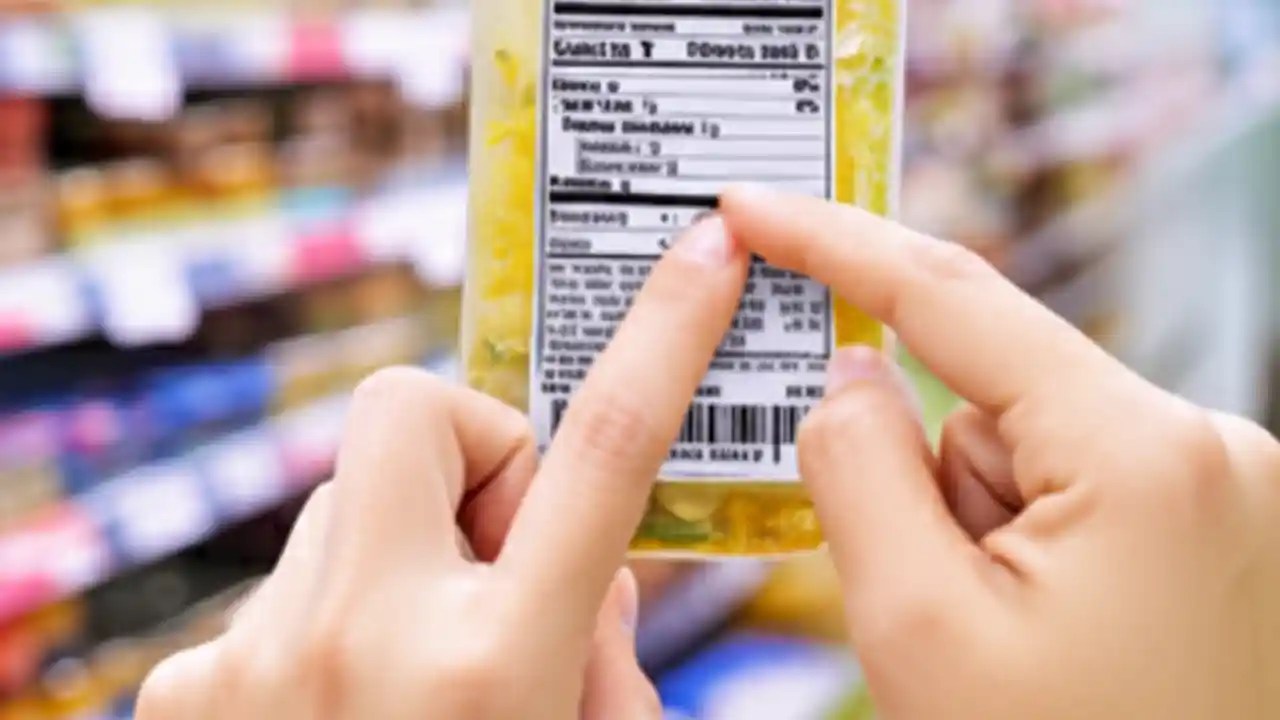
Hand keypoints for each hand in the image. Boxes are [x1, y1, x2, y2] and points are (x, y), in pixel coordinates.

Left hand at [136, 217, 749, 719]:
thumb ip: (599, 642)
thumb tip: (581, 556)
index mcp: (499, 670)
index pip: (606, 452)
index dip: (667, 333)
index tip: (704, 253)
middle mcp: (368, 646)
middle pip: (410, 411)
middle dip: (469, 447)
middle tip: (501, 540)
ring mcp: (261, 659)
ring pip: (344, 504)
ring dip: (401, 550)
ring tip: (420, 661)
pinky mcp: (191, 686)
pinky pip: (284, 586)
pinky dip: (330, 621)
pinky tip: (343, 709)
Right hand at [721, 186, 1279, 719]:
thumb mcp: (919, 631)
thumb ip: (857, 471)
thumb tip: (850, 372)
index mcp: (1144, 456)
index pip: (955, 301)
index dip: (838, 244)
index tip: (753, 208)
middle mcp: (1206, 446)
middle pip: (987, 403)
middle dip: (933, 484)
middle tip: (940, 605)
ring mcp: (1223, 488)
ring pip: (1022, 454)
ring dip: (978, 530)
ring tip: (1007, 645)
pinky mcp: (1214, 527)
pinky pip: (1069, 492)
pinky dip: (1023, 547)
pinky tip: (1048, 639)